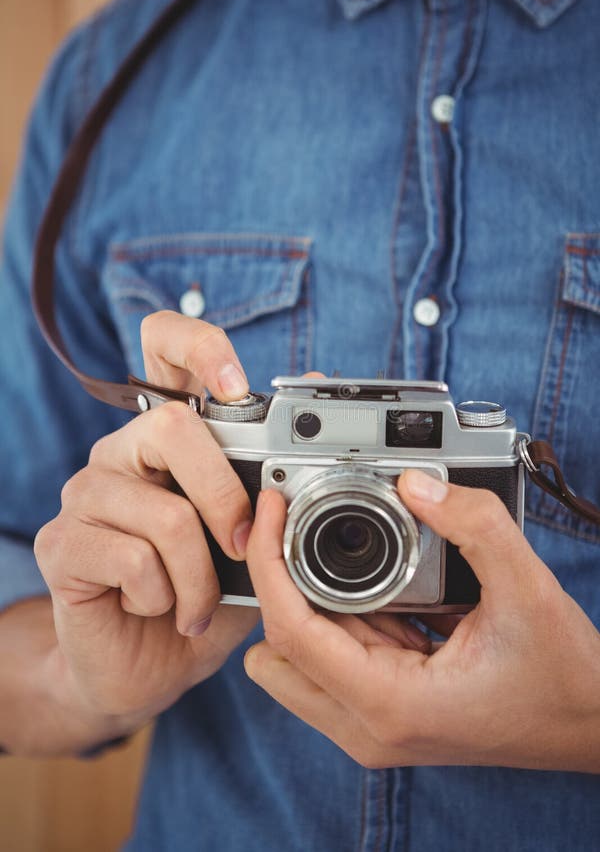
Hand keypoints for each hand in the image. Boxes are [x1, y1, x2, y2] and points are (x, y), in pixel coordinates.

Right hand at [34, 312, 258, 737]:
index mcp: (167, 437)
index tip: (236, 386)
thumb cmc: (203, 594)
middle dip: (225, 498)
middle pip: (172, 426)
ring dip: (199, 576)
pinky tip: (159, 610)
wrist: (149, 668)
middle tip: (240, 549)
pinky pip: (133, 560)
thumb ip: (276, 481)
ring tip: (198, 604)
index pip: (164, 349)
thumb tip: (319, 388)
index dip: (199, 346)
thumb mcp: (253, 542)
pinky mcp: (61, 544)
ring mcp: (85, 494)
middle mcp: (121, 451)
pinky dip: (165, 598)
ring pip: (165, 512)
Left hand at [244, 473, 599, 771]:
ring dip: (311, 603)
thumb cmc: (563, 678)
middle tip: (303, 533)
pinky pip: (332, 659)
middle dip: (281, 590)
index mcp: (390, 703)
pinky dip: (341, 619)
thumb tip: (416, 483)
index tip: (275, 508)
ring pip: (297, 658)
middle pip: (275, 653)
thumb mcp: (526, 590)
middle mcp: (369, 725)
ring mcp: (373, 725)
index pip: (289, 632)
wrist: (591, 725)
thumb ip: (474, 525)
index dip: (270, 560)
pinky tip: (382, 591)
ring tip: (347, 558)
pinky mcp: (383, 712)